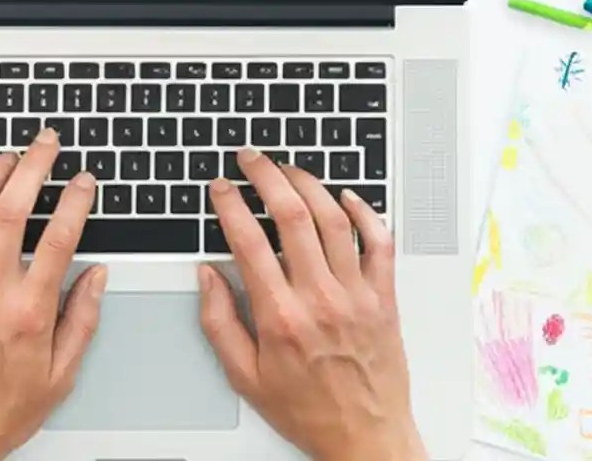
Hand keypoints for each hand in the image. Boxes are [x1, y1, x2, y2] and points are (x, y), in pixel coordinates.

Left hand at [0, 129, 105, 460]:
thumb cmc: (1, 413)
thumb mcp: (61, 376)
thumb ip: (82, 320)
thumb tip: (96, 277)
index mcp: (28, 314)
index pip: (58, 239)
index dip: (75, 202)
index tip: (83, 182)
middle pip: (10, 214)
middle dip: (32, 169)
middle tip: (45, 144)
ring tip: (8, 157)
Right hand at [199, 149, 426, 460]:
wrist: (365, 436)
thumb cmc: (308, 411)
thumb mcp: (244, 378)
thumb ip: (219, 322)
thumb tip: (207, 275)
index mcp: (280, 317)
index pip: (249, 242)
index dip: (230, 205)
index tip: (220, 188)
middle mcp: (320, 298)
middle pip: (292, 216)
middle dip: (266, 176)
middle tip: (251, 159)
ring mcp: (356, 294)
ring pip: (334, 219)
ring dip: (308, 184)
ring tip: (288, 169)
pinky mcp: (384, 296)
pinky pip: (379, 240)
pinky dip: (365, 211)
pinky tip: (346, 197)